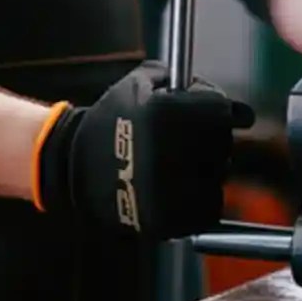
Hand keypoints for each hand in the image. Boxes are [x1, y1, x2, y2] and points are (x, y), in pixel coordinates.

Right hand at [35, 61, 254, 239]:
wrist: (71, 168)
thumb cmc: (109, 122)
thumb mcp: (136, 85)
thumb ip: (182, 81)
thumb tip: (230, 103)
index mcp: (163, 113)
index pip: (222, 110)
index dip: (216, 110)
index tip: (207, 115)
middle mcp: (169, 151)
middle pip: (222, 142)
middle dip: (211, 139)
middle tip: (189, 141)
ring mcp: (169, 188)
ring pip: (219, 175)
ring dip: (208, 169)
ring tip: (180, 165)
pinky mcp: (167, 219)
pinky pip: (209, 208)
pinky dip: (202, 199)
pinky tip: (182, 188)